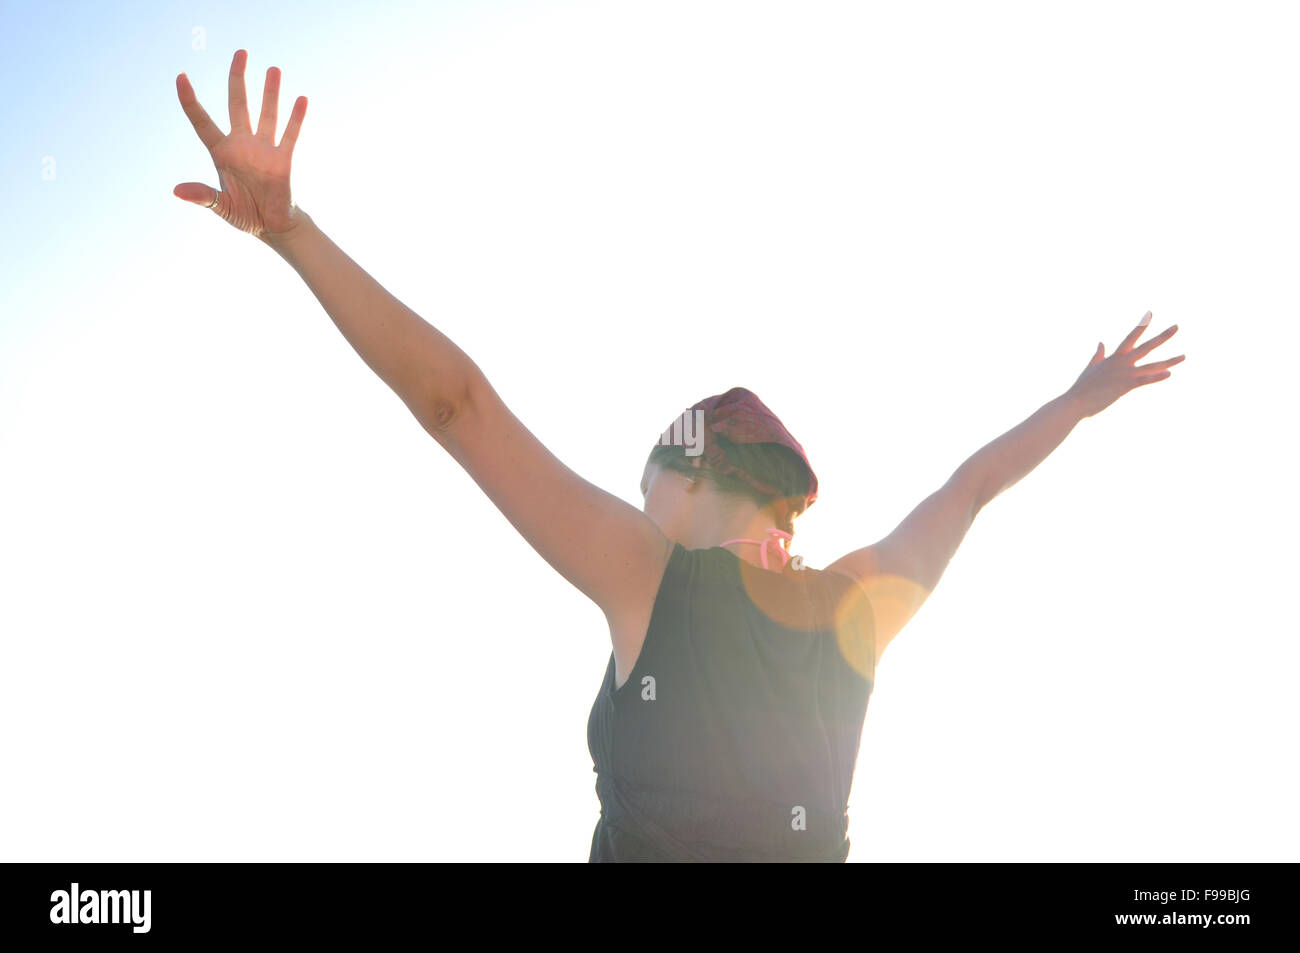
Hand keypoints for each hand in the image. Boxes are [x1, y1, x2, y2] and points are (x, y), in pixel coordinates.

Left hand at [173, 49, 307, 243]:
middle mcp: (242, 144)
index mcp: (221, 153)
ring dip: (270, 92)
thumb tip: (177, 191)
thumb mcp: (221, 207)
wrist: (273, 226)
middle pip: (238, 104)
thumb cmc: (245, 215)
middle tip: (241, 53)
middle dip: (238, 78)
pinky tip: (301, 99)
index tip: (181, 76)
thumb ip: (202, 196)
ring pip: (267, 114)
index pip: (202, 121)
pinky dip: (296, 118)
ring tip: (273, 69)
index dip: (190, 100)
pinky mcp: (284, 159)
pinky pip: (290, 135)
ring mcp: (264, 149)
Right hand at [1066, 311, 1185, 417]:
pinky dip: (1157, 377)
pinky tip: (1169, 373)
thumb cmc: (1082, 387)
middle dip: (1163, 336)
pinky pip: (1144, 380)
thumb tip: (1101, 342)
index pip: (1131, 337)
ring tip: (1184, 356)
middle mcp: (1122, 362)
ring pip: (1152, 365)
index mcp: (1114, 357)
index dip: (1141, 325)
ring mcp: (1124, 374)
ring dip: (1169, 361)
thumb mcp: (1091, 367)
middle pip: (1147, 346)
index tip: (1151, 314)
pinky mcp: (1125, 386)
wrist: (1075, 401)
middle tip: (1177, 327)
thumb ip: (1098, 354)